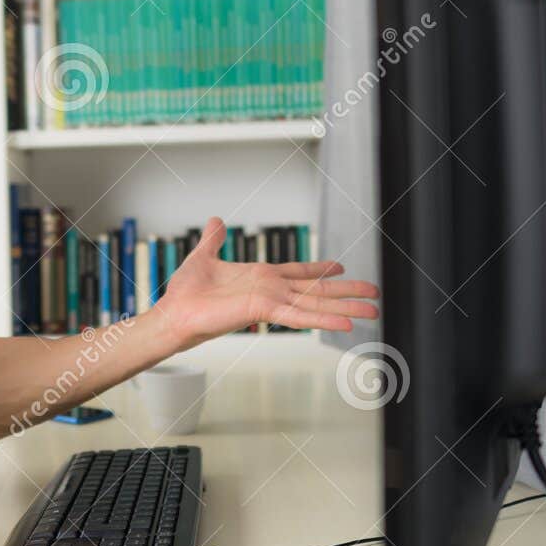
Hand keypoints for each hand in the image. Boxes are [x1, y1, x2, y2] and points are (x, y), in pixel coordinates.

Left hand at [155, 217, 379, 345]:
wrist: (172, 313)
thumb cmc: (185, 293)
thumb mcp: (203, 257)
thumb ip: (213, 240)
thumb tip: (215, 221)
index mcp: (261, 278)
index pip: (299, 272)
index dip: (320, 269)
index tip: (342, 267)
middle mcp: (271, 291)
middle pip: (317, 290)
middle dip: (346, 293)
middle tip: (373, 294)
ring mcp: (270, 302)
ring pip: (315, 304)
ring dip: (345, 308)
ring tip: (372, 311)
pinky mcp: (263, 312)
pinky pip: (299, 316)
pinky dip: (322, 320)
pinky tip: (344, 324)